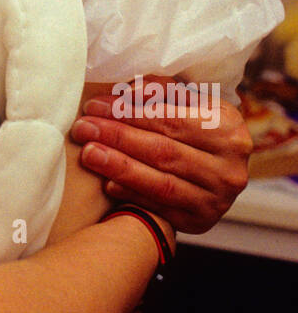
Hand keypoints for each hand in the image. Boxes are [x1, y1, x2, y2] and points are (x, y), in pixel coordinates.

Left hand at [70, 76, 251, 234]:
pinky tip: (108, 182)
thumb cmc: (200, 128)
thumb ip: (162, 91)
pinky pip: (161, 208)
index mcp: (228, 130)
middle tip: (83, 128)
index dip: (128, 112)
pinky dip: (132, 194)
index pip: (169, 119)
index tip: (95, 105)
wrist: (221, 171)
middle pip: (162, 151)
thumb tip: (128, 90)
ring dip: (119, 167)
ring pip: (160, 183)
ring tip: (89, 154)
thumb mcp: (193, 103)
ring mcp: (216, 200)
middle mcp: (228, 168)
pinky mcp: (201, 222)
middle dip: (117, 138)